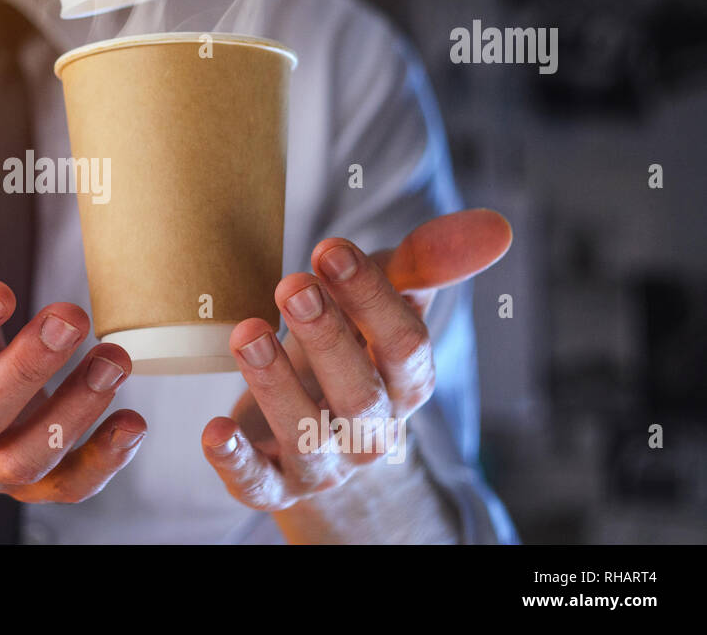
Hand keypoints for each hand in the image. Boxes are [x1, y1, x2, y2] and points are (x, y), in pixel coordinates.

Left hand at [201, 209, 511, 517]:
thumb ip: (427, 262)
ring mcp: (324, 464)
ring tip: (247, 332)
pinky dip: (235, 460)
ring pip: (307, 435)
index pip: (404, 346)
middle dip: (326, 337)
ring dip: (276, 385)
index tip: (329, 249)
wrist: (321, 437)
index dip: (370, 297)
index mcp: (406, 384)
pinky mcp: (273, 485)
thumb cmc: (352, 349)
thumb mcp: (386, 302)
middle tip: (292, 285)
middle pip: (360, 393)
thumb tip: (497, 225)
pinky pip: (257, 483)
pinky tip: (214, 430)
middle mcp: (372, 431)